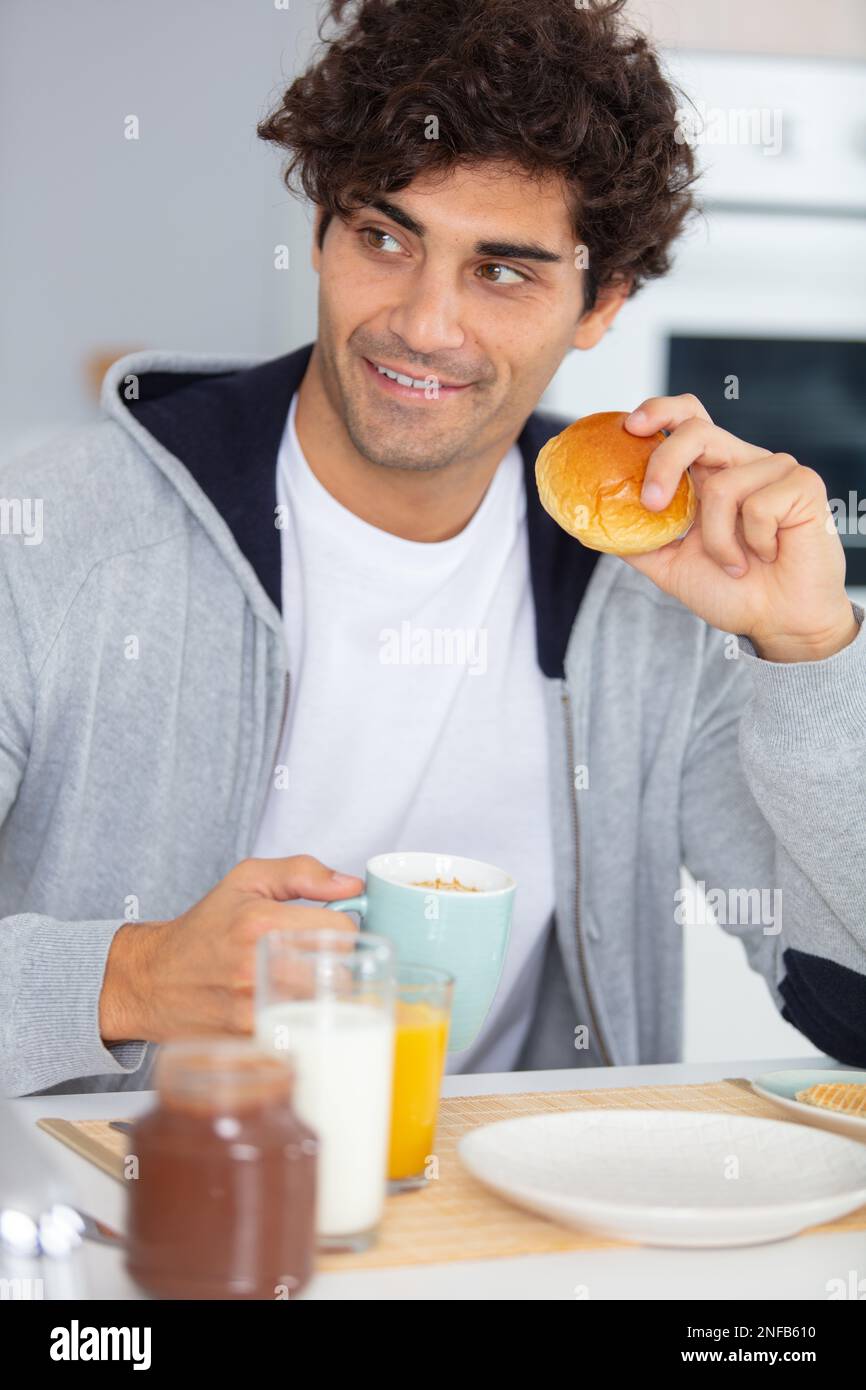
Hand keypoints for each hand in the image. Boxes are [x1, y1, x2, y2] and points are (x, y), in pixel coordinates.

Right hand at [99, 855, 362, 1042]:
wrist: (153, 978)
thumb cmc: (205, 928)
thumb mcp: (247, 880)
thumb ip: (303, 872)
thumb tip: (351, 886)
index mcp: (261, 922)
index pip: (342, 931)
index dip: (341, 930)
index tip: (327, 934)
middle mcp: (257, 966)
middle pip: (340, 973)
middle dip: (336, 966)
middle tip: (317, 962)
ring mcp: (252, 1009)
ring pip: (325, 1007)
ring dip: (324, 997)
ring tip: (304, 986)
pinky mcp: (248, 1040)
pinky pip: (301, 1033)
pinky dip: (302, 1023)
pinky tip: (287, 1010)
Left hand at [620, 394, 858, 661]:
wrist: (778, 623)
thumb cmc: (730, 591)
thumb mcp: (669, 565)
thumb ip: (636, 540)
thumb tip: (590, 523)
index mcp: (710, 472)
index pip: (686, 419)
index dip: (659, 410)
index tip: (630, 427)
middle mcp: (740, 462)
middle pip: (696, 428)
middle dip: (665, 463)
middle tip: (653, 503)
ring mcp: (774, 470)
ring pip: (724, 485)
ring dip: (718, 539)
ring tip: (735, 564)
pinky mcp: (803, 485)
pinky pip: (761, 504)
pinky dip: (755, 542)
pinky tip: (768, 555)